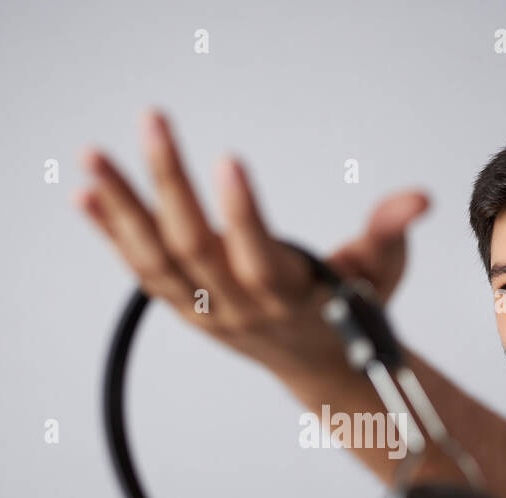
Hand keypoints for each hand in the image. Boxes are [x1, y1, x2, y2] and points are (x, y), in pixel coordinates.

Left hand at [74, 108, 429, 377]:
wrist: (321, 367)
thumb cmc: (349, 312)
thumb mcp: (380, 273)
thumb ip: (390, 232)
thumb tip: (419, 198)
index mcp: (290, 299)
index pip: (261, 259)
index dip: (243, 215)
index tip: (230, 160)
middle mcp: (240, 307)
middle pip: (195, 247)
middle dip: (169, 184)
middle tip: (152, 122)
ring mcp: (206, 310)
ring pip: (156, 260)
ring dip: (122, 207)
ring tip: (92, 156)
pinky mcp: (184, 307)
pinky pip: (141, 269)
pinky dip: (111, 233)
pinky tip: (87, 192)